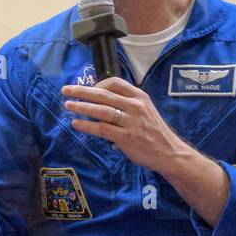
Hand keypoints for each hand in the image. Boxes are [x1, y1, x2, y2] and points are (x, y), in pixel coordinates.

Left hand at [62, 78, 191, 172]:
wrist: (169, 152)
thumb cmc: (153, 131)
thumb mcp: (145, 110)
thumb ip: (126, 103)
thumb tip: (99, 98)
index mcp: (140, 96)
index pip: (115, 83)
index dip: (97, 84)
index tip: (86, 88)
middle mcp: (136, 106)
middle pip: (103, 94)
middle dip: (82, 91)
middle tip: (66, 90)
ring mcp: (131, 122)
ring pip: (101, 110)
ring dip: (81, 107)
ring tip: (68, 105)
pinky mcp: (127, 138)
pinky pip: (102, 129)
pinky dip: (87, 125)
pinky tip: (76, 123)